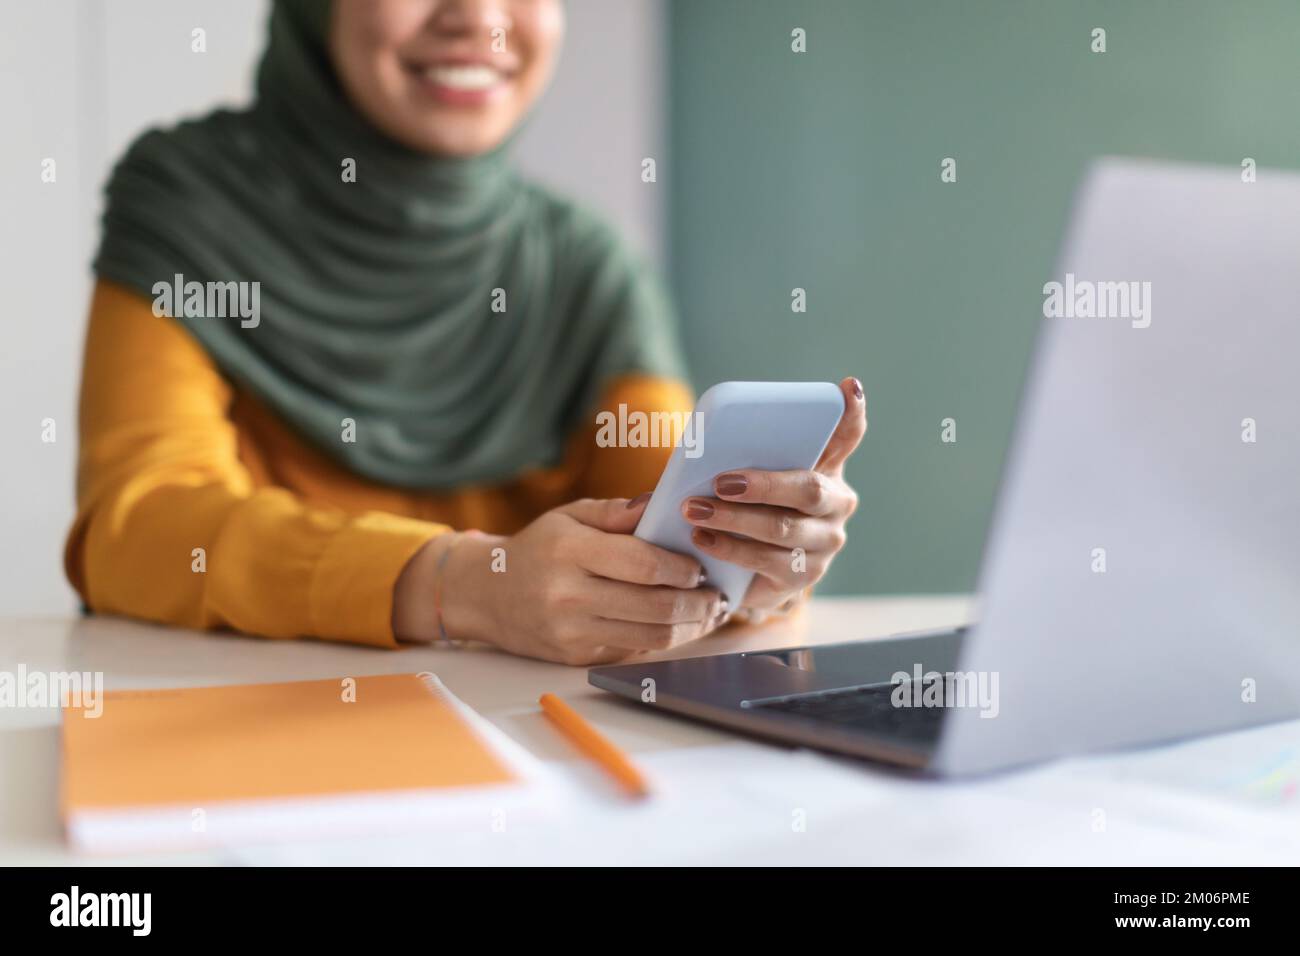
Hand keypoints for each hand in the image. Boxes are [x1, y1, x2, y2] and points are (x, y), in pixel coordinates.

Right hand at [395, 497, 726, 665]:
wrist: (484, 594)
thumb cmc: (535, 549)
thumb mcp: (570, 517)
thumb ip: (618, 512)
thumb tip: (663, 504)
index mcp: (570, 552)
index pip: (642, 564)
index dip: (682, 568)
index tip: (701, 567)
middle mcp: (569, 596)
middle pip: (654, 606)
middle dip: (697, 603)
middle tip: (718, 595)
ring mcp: (571, 632)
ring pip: (650, 636)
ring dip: (688, 627)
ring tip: (708, 613)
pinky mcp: (575, 657)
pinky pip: (632, 650)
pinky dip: (662, 640)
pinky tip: (679, 626)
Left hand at [680, 376, 865, 614]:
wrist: (753, 571)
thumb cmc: (752, 508)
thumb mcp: (755, 476)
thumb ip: (749, 456)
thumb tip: (710, 441)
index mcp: (829, 468)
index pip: (847, 436)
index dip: (851, 412)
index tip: (848, 387)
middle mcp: (837, 504)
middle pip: (809, 489)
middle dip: (763, 485)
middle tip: (720, 481)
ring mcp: (826, 543)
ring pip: (782, 528)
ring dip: (733, 519)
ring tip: (694, 510)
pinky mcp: (805, 576)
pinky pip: (766, 561)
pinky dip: (730, 548)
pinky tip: (703, 539)